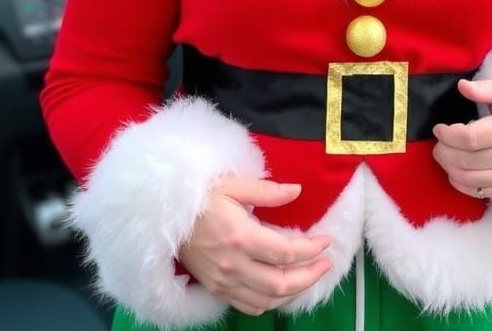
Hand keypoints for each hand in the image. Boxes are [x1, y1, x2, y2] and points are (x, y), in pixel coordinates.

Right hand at [178, 176, 331, 316]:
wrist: (166, 218)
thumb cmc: (201, 198)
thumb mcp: (233, 185)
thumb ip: (267, 191)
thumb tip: (296, 191)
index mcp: (240, 236)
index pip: (285, 252)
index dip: (310, 250)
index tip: (325, 242)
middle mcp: (233, 265)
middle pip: (280, 283)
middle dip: (309, 276)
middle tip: (326, 263)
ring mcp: (224, 282)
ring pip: (267, 300)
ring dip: (294, 292)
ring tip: (309, 276)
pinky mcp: (217, 290)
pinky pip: (249, 306)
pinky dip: (271, 302)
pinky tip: (282, 289)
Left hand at [432, 78, 491, 199]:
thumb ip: (485, 88)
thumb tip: (462, 86)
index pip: (471, 139)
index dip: (448, 135)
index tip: (439, 128)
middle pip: (467, 160)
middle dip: (444, 151)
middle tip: (437, 142)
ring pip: (470, 178)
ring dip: (449, 168)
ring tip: (442, 154)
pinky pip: (480, 192)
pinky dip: (461, 184)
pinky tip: (454, 171)